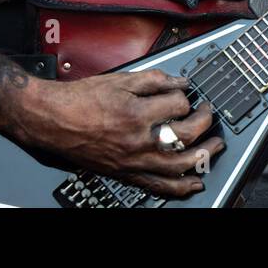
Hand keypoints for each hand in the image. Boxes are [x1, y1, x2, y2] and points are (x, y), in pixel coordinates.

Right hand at [13, 69, 223, 197]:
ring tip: (215, 147)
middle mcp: (137, 140)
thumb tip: (181, 81)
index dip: (185, 96)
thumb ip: (154, 79)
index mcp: (136, 113)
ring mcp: (132, 161)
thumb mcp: (120, 80)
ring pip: (178, 165)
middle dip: (204, 122)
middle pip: (185, 136)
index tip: (184, 93)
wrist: (52, 120)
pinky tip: (194, 183)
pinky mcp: (125, 173)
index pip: (178, 105)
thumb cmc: (81, 99)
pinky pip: (158, 186)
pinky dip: (179, 187)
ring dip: (203, 157)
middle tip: (208, 114)